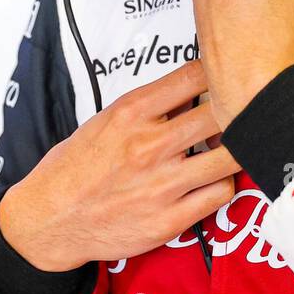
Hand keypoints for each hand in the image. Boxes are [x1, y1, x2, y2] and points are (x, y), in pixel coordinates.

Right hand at [0, 59, 238, 270]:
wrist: (48, 220)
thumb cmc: (77, 168)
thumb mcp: (106, 121)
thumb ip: (151, 106)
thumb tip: (195, 90)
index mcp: (131, 112)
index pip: (194, 76)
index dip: (219, 73)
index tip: (228, 76)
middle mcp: (149, 145)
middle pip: (221, 113)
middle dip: (238, 110)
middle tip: (244, 111)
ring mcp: (162, 184)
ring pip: (231, 156)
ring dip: (238, 148)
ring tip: (233, 146)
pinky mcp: (169, 220)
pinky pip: (220, 193)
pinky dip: (224, 182)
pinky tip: (213, 178)